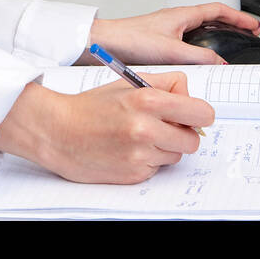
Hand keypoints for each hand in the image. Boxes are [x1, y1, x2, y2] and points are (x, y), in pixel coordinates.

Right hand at [0, 73, 213, 183]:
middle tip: (164, 125)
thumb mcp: (128, 83)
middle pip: (193, 139)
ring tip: (140, 136)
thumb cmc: (90, 107)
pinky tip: (128, 149)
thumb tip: (190, 99)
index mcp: (147, 100)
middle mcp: (146, 129)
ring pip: (176, 155)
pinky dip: (149, 160)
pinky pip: (158, 168)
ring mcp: (141, 155)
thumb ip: (166, 85)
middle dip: (182, 132)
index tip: (193, 114)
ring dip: (165, 147)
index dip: (199, 113)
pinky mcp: (134, 174)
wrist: (58, 132)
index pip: (201, 112)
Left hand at [82, 2, 259, 66]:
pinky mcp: (160, 44)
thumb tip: (221, 63)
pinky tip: (202, 61)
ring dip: (218, 36)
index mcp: (182, 16)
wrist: (105, 44)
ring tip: (231, 46)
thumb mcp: (171, 50)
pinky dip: (202, 49)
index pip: (218, 11)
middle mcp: (176, 21)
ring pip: (201, 31)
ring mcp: (168, 32)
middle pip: (212, 19)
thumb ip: (199, 57)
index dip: (239, 17)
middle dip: (233, 25)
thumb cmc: (130, 39)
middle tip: (249, 34)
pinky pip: (189, 43)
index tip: (254, 25)